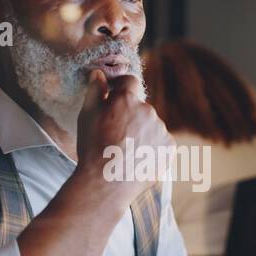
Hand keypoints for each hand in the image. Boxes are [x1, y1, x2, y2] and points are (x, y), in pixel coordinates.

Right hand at [74, 69, 171, 210]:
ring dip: (141, 132)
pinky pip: (161, 142)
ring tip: (125, 151)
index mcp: (128, 99)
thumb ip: (94, 90)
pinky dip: (152, 147)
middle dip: (130, 115)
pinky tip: (137, 159)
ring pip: (151, 125)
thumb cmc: (92, 148)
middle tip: (114, 135)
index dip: (120, 88)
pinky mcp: (169, 147)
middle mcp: (148, 110)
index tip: (113, 97)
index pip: (129, 81)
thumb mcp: (86, 115)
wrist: (106, 182)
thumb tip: (99, 73)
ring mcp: (161, 129)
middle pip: (140, 107)